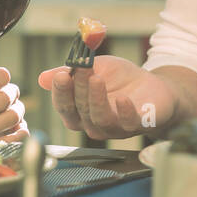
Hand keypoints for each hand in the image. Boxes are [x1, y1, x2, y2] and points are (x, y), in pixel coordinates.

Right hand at [38, 55, 174, 139]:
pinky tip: (122, 98)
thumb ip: (72, 72)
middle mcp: (94, 124)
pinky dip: (124, 112)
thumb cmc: (120, 80)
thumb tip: (43, 78)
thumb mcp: (95, 69)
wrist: (152, 85)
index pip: (64, 107)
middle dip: (79, 88)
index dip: (60, 93)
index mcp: (80, 112)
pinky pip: (128, 123)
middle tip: (82, 68)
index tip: (60, 75)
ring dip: (96, 99)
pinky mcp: (138, 125)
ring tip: (97, 78)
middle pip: (81, 111)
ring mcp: (116, 128)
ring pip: (100, 120)